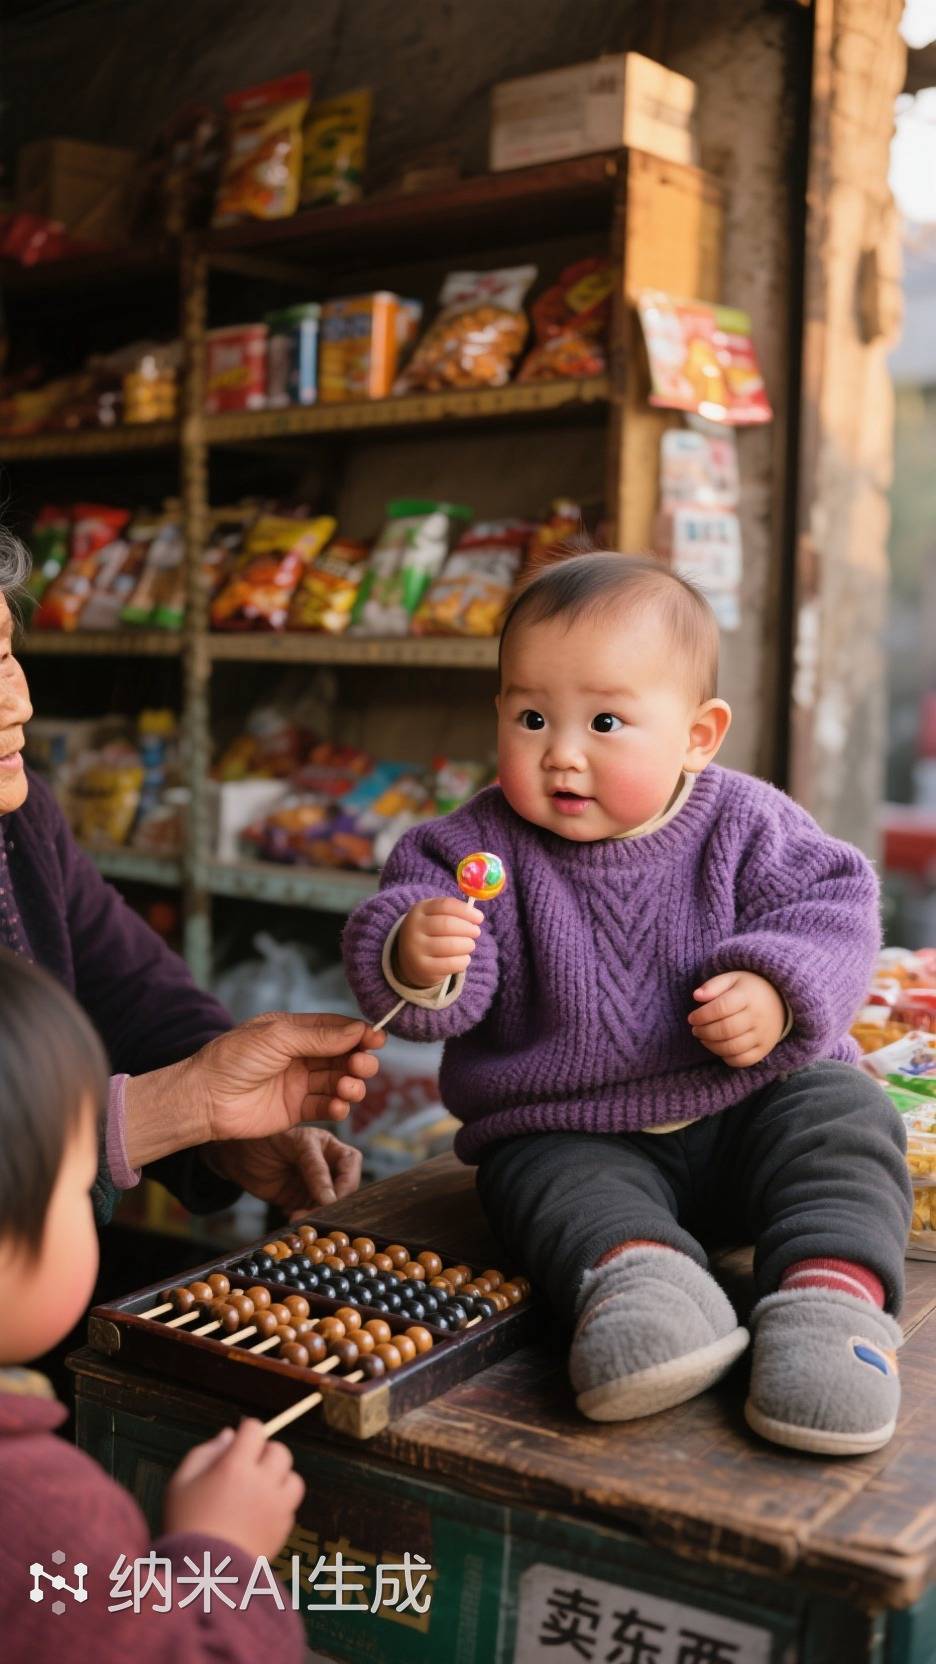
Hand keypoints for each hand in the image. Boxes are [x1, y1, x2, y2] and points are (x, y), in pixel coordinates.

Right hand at [164, 1419, 303, 1560]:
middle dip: (264, 1454)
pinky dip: (279, 1506)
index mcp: (235, 1467)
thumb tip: (229, 1434)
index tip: (238, 1443)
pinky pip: (290, 1506)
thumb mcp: (181, 1483)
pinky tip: (257, 1515)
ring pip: (293, 1478)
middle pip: (279, 1451)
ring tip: (258, 1491)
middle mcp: (262, 1483)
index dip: (247, 1432)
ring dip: (278, 1479)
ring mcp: (276, 1507)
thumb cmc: (185, 1524)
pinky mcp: (283, 1529)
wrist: (202, 1575)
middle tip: (246, 1469)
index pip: (255, 1429)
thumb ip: (206, 1452)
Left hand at [179, 1012, 384, 1147]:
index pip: (335, 1028)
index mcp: (293, 1031)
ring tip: (348, 1087)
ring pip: (338, 1081)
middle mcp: (299, 1056)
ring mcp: (298, 1084)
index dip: (358, 1033)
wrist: (205, 1099)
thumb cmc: (233, 1059)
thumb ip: (320, 1036)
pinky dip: (338, 1106)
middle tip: (362, 1065)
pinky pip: (327, 1107)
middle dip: (358, 1060)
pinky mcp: (296, 1111)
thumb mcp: (278, 1037)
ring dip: (351, 1084)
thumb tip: (357, 1030)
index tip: (377, 1039)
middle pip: (342, 1056)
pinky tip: (338, 1105)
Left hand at [206, 1125, 361, 1213]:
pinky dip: (304, 1219)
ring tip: (300, 1218)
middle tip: (320, 1213)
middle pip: (345, 1187)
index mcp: (328, 1146)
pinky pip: (310, 1213)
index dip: (346, 1181)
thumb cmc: (267, 1138)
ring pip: (329, 1204)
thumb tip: (330, 1198)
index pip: (350, 1162)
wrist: (237, 1153)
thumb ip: (314, 1167)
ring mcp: (313, 1185)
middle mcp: (326, 1166)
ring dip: (317, 1214)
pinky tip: (293, 1218)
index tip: (332, 1199)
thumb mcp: (294, 1145)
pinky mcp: (299, 1200)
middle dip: (334, 1202)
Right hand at [397, 897, 482, 987]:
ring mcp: (416, 949)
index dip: (466, 911)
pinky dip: (463, 961)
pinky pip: (450, 964)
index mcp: (419, 910)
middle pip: (447, 924)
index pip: (445, 905)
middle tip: (476, 932)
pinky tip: (464, 958)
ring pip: (450, 945)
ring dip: (467, 945)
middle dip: (467, 928)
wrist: (410, 959)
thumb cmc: (430, 932)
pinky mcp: (423, 967)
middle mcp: (413, 928)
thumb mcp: (434, 916)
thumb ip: (453, 911)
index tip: (479, 918)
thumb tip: (476, 915)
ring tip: (470, 945)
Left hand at [688, 970, 786, 1066]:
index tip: (692, 1018)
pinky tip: (719, 1048)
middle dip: (704, 1032)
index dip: (702, 1015)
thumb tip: (696, 996)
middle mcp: (758, 1016)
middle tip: (695, 1030)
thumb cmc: (748, 989)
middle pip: (726, 1030)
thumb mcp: (732, 979)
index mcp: (748, 996)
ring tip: (704, 1038)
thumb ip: (713, 985)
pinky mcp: (764, 1049)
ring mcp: (762, 1035)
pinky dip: (727, 1058)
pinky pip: (743, 1060)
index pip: (721, 1008)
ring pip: (732, 1047)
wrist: (779, 1000)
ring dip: (712, 1046)